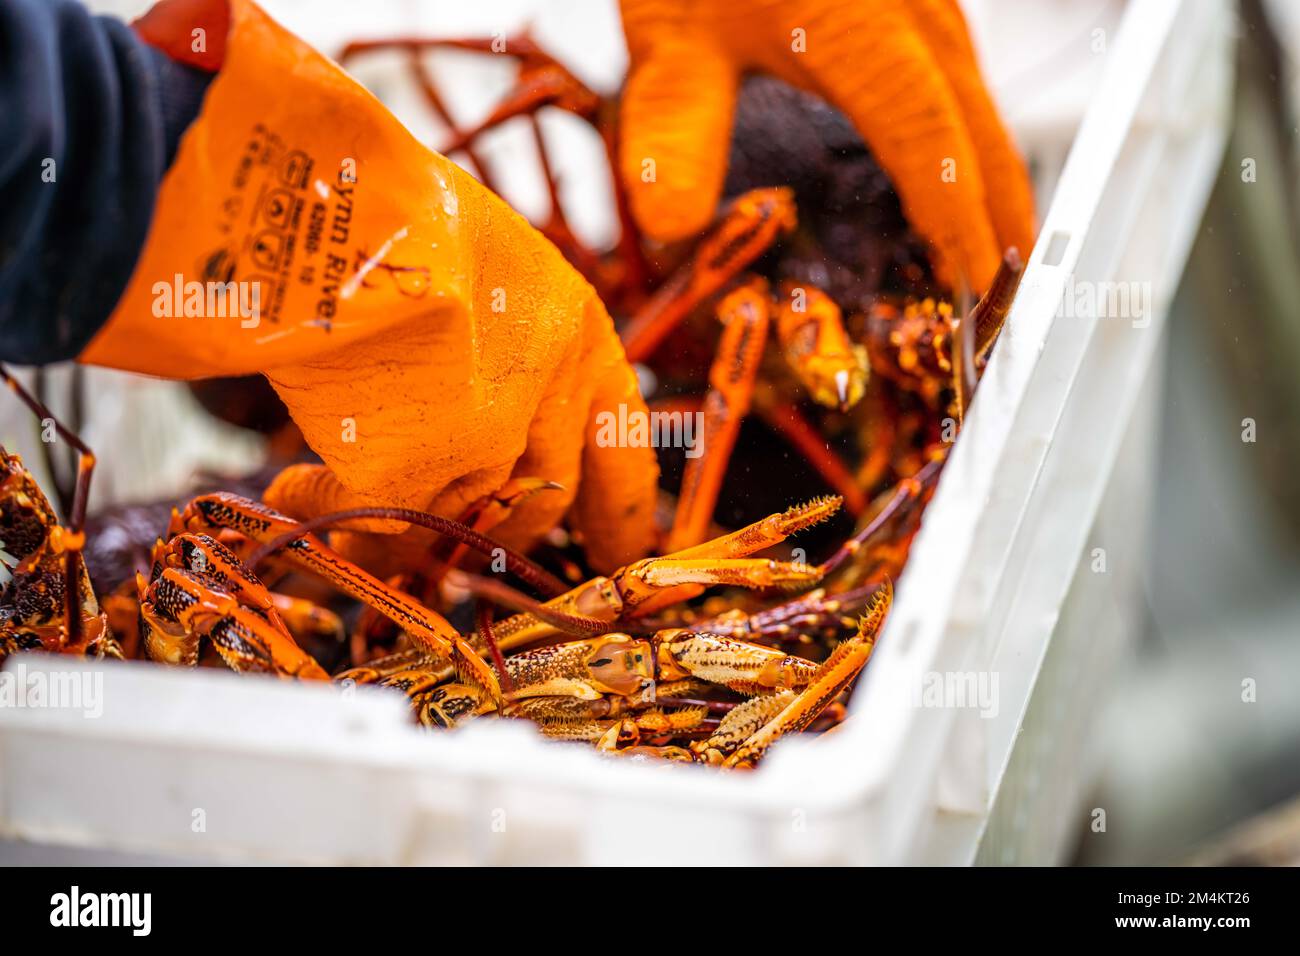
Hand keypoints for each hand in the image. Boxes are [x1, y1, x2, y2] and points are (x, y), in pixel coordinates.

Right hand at [80, 0, 657, 570]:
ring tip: (353, 519)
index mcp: (575, 327)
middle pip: (543, 492)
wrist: (323, 204)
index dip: (621, 504)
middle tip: (459, 550)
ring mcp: (490, 432)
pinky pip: (379, 517)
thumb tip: (453, 392)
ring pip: (462, 515)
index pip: (620, 436)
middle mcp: (550, 385)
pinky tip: (294, 490)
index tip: (624, 553)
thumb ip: (485, 334)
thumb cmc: (386, 209)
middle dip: (500, 528)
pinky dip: (329, 507)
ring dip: (412, 529)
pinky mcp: (420, 466)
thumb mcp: (470, 258)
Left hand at [617, 0, 1033, 291]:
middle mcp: (915, 13)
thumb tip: (677, 230)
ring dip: (992, 178)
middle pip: (980, 128)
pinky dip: (966, 140)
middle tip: (1008, 293)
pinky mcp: (914, 0)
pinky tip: (950, 172)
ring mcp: (924, 1)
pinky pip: (957, 80)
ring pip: (977, 103)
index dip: (957, 221)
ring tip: (996, 249)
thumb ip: (676, 132)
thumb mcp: (673, 39)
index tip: (971, 285)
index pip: (930, 143)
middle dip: (1002, 215)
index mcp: (865, 28)